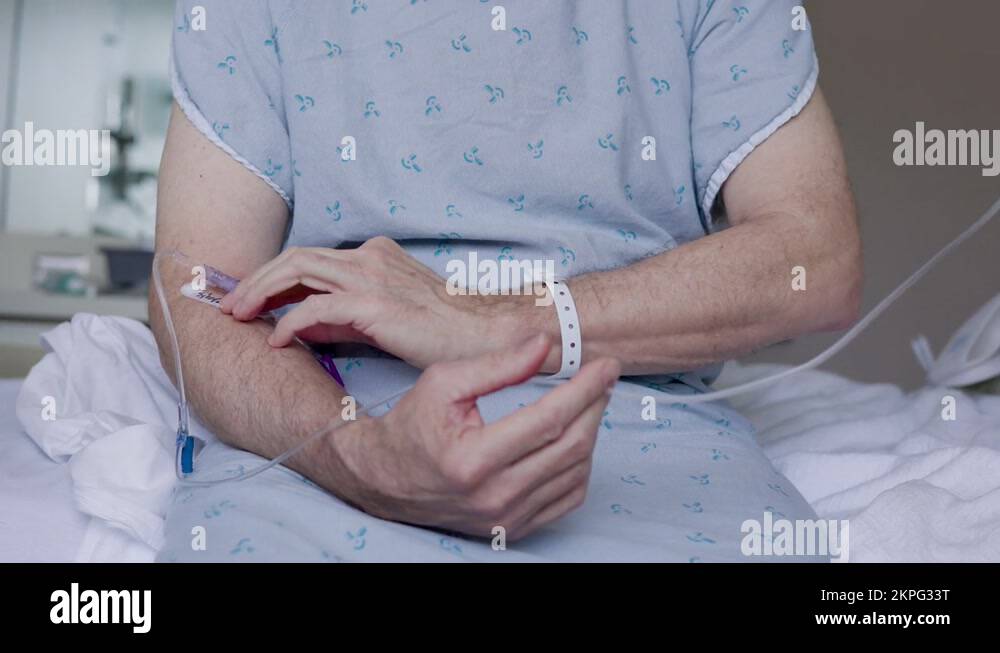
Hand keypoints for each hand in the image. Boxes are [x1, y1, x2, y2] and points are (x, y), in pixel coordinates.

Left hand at [219, 237, 554, 368]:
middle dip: (255, 280)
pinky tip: (276, 339)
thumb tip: (302, 326)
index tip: (249, 298)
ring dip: (261, 293)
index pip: (310, 258)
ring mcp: (371, 278)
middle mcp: (368, 259)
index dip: (273, 277)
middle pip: (295, 258)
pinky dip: (290, 322)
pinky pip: (317, 308)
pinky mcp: (374, 305)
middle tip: (229, 304)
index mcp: (373, 256)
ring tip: (239, 316)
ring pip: (297, 272)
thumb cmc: (442, 330)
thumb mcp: (386, 316)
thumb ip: (344, 316)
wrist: (485, 333)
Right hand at [331, 334, 618, 540]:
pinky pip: (567, 498)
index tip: (605, 364)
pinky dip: (580, 465)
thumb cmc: (412, 425)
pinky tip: (575, 437)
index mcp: (474, 459)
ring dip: (591, 432)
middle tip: (604, 377)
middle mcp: (494, 496)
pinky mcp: (514, 528)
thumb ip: (497, 365)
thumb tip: (546, 345)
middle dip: (596, 405)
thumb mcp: (444, 383)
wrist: (384, 479)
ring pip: (576, 472)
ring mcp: (506, 518)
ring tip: (588, 402)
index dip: (584, 388)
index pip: (549, 419)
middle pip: (571, 446)